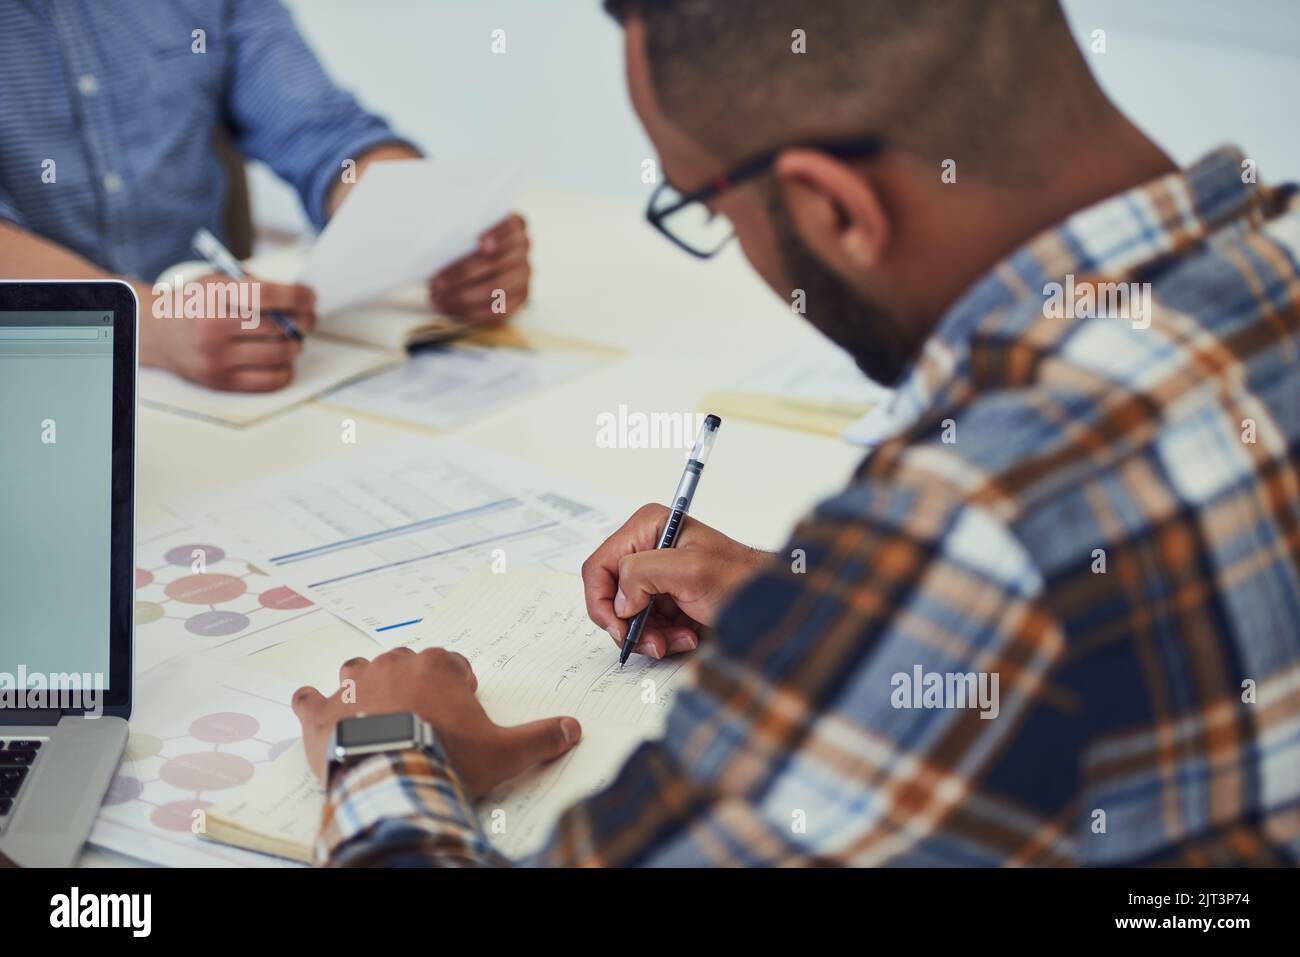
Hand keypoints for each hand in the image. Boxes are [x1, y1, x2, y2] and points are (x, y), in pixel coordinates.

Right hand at [142, 273, 316, 390]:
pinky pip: (269, 380)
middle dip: (301, 323)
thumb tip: (297, 300)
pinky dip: (285, 370)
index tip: (310, 298)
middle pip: (277, 327)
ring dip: (294, 346)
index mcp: (213, 297)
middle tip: (307, 320)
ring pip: (278, 354)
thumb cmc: (192, 305)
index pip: (266, 296)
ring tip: (293, 339)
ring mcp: (217, 357)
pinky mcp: (221, 380)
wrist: (156, 332)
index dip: (296, 297)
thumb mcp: (214, 282)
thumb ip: (252, 287)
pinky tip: (283, 360)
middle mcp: (213, 327)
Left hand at [291, 647, 580, 794]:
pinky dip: (309, 705)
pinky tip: (312, 711)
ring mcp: (353, 685)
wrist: (394, 774)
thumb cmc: (447, 756)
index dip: (455, 685)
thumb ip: (540, 737)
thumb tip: (573, 728)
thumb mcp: (505, 751)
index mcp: (437, 667)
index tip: (458, 708)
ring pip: (355, 671)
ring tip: (370, 711)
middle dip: (409, 683)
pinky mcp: (322, 712)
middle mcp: (393, 665)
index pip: (449, 663)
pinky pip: (307, 698)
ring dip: (361, 687)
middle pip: (403, 662)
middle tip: (419, 716)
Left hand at [429, 213, 530, 322]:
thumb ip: (459, 234)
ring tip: (439, 297)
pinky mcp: (520, 298)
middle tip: (438, 282)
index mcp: (513, 225)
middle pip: (498, 262)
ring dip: (464, 295)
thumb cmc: (464, 240)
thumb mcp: (464, 230)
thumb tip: (438, 246)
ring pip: (497, 287)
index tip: (480, 244)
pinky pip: (499, 310)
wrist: (477, 261)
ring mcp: (524, 274)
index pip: (511, 227)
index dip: (497, 235)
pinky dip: (472, 311)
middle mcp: (523, 248)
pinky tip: (452, 309)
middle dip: (465, 273)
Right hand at [581, 503, 770, 659]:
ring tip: (679, 638)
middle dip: (631, 623)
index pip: (599, 566)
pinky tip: (687, 635)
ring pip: (628, 616)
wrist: (768, 602)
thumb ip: (644, 574)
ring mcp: (656, 576)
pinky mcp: (665, 598)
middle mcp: (647, 548)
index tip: (619, 627)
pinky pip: (647, 625)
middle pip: (611, 595)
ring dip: (651, 634)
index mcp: (648, 528)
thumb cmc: (740, 580)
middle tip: (654, 642)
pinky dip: (663, 637)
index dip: (602, 601)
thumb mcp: (690, 571)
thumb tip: (619, 599)